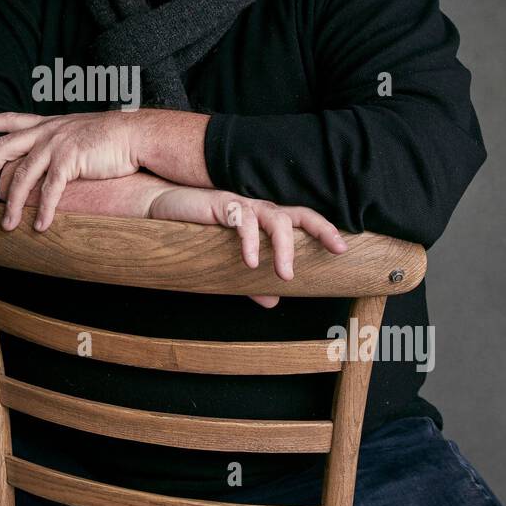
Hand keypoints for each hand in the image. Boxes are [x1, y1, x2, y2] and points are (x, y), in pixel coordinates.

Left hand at [0, 111, 143, 230]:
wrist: (136, 135)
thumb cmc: (111, 138)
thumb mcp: (78, 134)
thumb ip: (59, 143)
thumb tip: (47, 161)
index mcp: (47, 124)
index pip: (8, 119)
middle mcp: (47, 130)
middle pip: (3, 147)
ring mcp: (57, 144)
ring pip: (22, 175)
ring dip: (11, 204)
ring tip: (6, 225)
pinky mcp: (70, 159)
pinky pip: (49, 190)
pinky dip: (42, 210)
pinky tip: (40, 226)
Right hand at [147, 186, 347, 307]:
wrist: (162, 208)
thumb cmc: (196, 232)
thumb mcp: (227, 261)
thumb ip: (249, 281)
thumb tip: (272, 301)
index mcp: (262, 221)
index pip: (300, 221)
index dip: (323, 231)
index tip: (343, 249)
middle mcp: (257, 210)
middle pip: (296, 214)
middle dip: (320, 229)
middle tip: (335, 249)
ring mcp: (240, 205)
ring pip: (274, 217)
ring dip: (283, 246)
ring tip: (284, 273)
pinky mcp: (220, 204)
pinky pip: (240, 218)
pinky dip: (248, 240)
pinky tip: (249, 261)